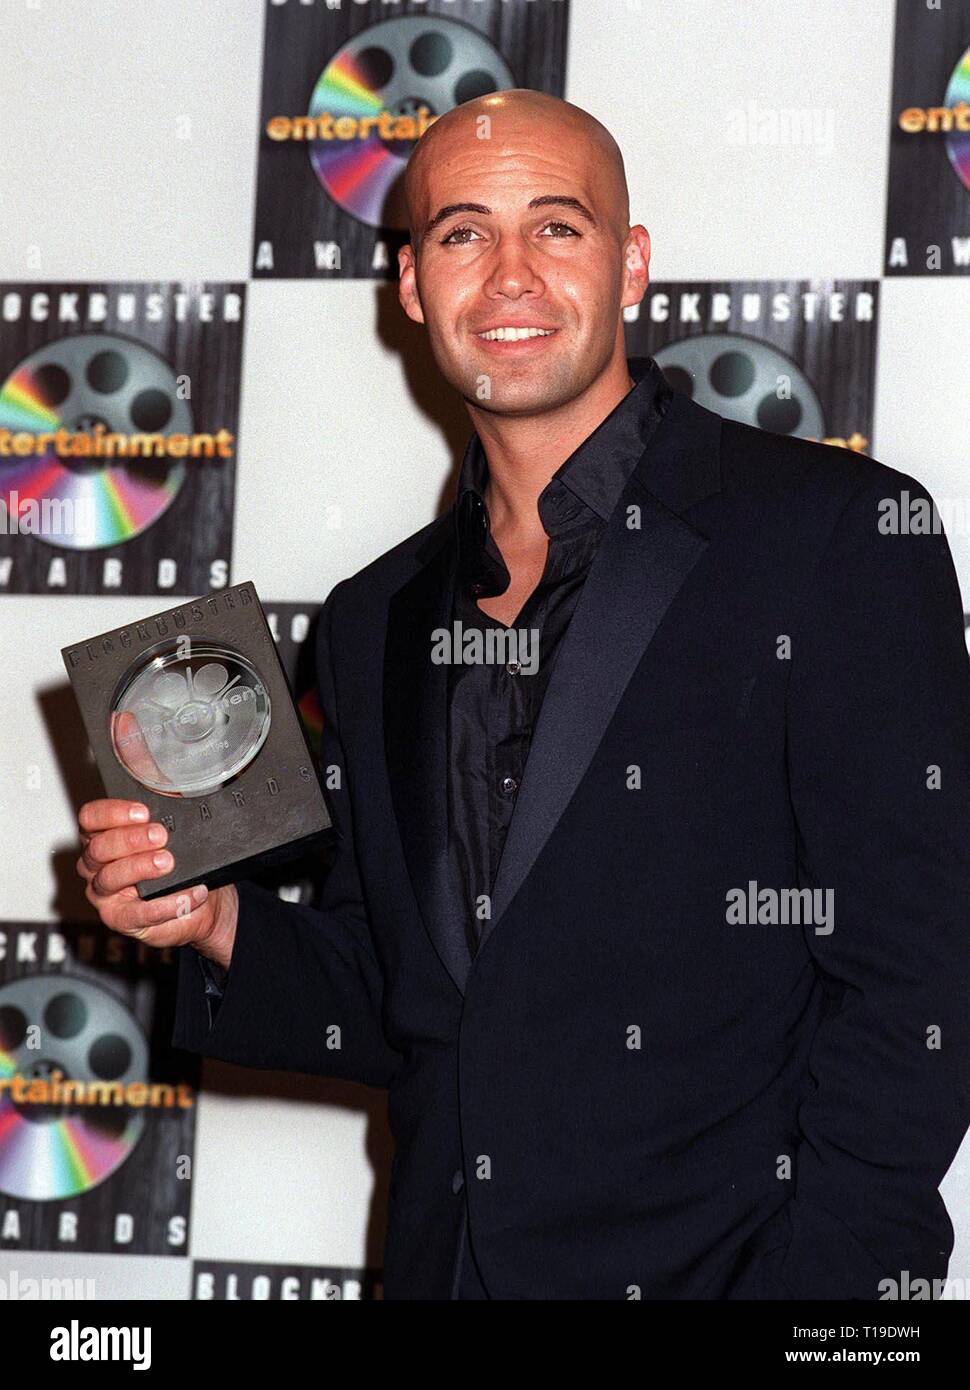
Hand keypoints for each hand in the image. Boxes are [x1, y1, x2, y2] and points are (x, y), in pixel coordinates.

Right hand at [75, 798, 237, 968]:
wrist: (200, 905)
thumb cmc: (179, 866)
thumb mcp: (173, 840)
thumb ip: (164, 826)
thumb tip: (177, 815)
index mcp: (101, 837)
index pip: (90, 818)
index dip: (112, 813)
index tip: (143, 812)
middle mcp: (96, 865)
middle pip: (98, 848)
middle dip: (130, 839)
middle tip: (160, 836)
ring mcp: (104, 895)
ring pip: (109, 877)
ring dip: (140, 867)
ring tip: (168, 862)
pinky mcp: (120, 919)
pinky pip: (138, 913)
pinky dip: (167, 903)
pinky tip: (190, 894)